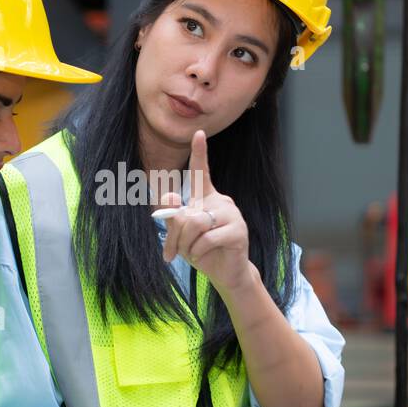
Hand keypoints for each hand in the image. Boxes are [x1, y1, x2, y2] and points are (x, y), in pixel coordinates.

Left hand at [161, 130, 253, 293]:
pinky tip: (203, 256)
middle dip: (175, 236)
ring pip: (196, 224)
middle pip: (188, 212)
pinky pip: (207, 238)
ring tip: (191, 253)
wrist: (226, 273)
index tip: (198, 133)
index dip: (199, 153)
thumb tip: (169, 196)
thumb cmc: (203, 251)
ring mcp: (233, 215)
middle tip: (174, 251)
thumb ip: (174, 217)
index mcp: (208, 198)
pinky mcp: (238, 232)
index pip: (202, 172)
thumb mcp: (182, 236)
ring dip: (186, 244)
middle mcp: (222, 202)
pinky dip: (198, 251)